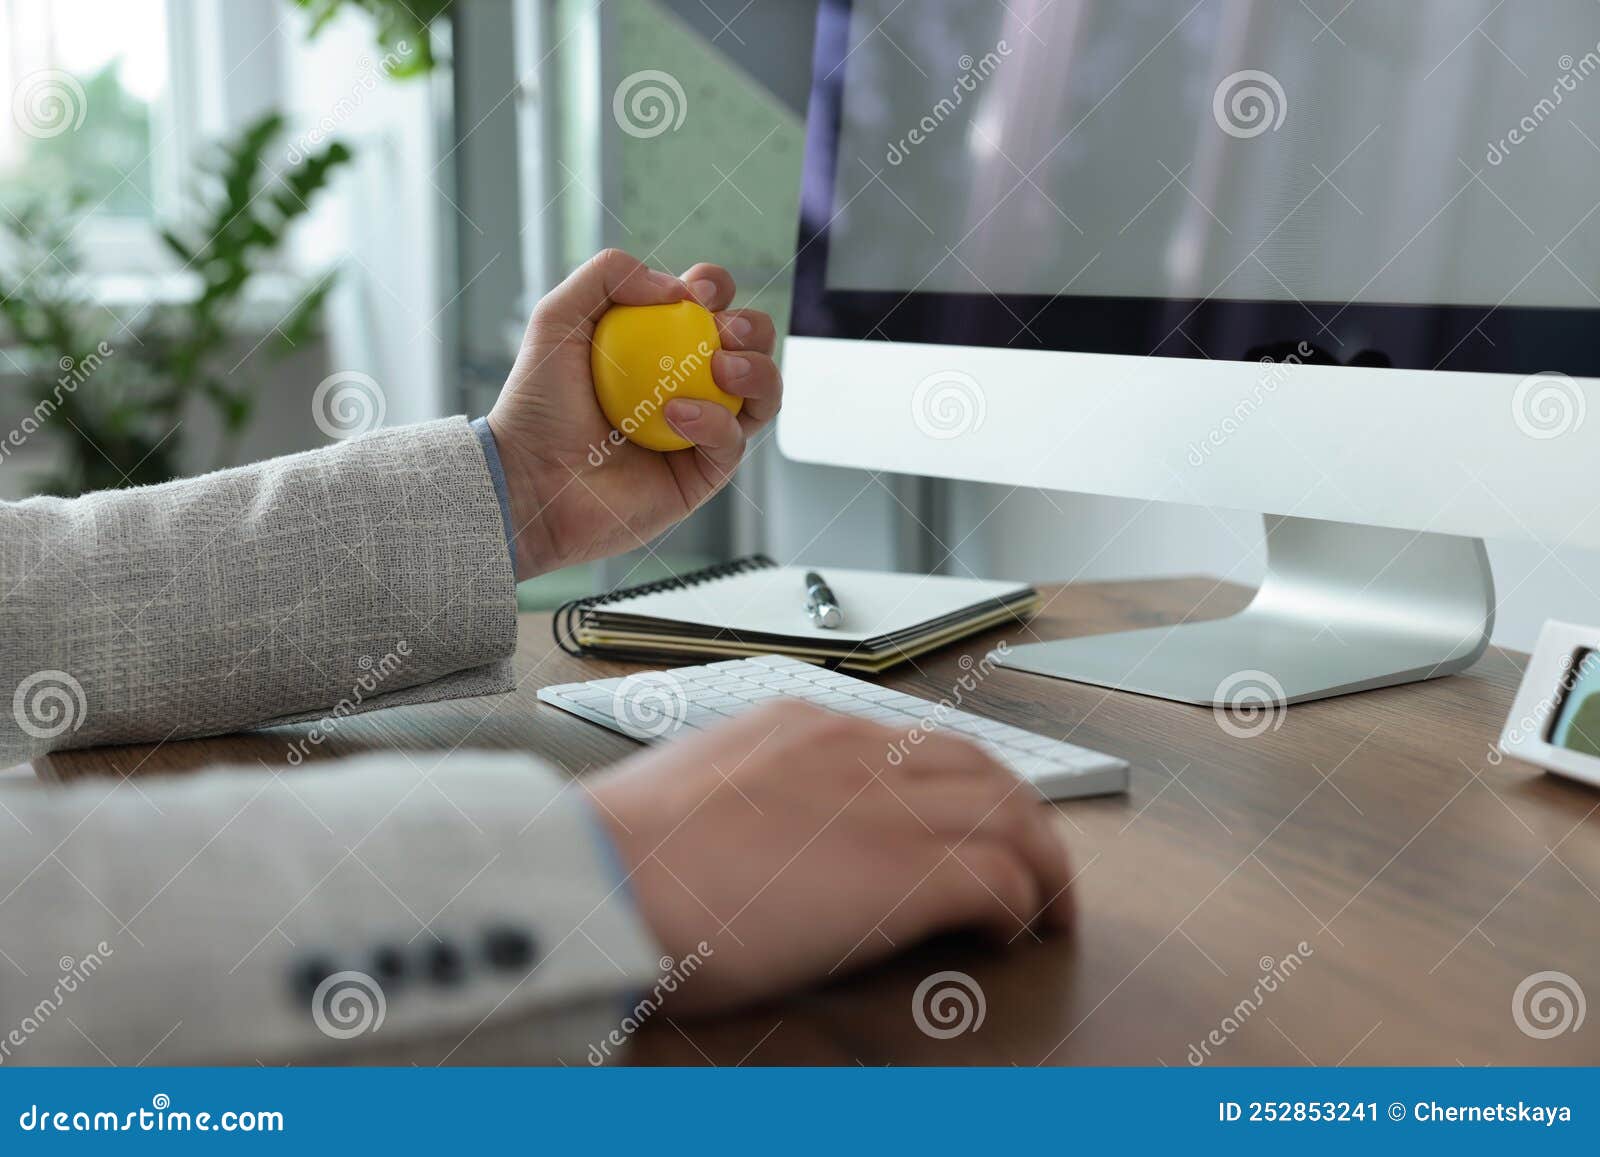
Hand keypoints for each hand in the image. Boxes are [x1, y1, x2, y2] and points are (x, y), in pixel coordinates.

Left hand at [486, 249, 781, 579]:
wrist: (531, 480)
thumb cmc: (537, 405)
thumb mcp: (558, 320)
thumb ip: (608, 274)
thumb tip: (678, 289)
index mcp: (658, 343)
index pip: (708, 304)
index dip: (715, 288)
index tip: (696, 294)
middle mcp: (687, 383)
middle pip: (750, 345)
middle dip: (752, 328)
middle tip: (723, 333)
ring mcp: (700, 429)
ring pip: (764, 394)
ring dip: (758, 371)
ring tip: (723, 370)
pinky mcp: (703, 474)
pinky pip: (734, 442)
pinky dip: (715, 422)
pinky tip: (678, 416)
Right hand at [587, 701, 1074, 1013]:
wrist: (605, 873)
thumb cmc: (623, 850)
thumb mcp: (695, 788)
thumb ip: (751, 794)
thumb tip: (767, 832)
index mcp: (804, 724)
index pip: (917, 741)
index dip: (961, 783)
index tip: (970, 816)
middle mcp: (858, 749)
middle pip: (983, 767)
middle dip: (1021, 814)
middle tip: (1035, 860)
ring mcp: (887, 804)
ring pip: (1013, 813)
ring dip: (1043, 863)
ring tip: (1049, 904)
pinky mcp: (905, 871)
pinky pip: (1001, 877)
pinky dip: (1024, 904)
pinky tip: (1015, 931)